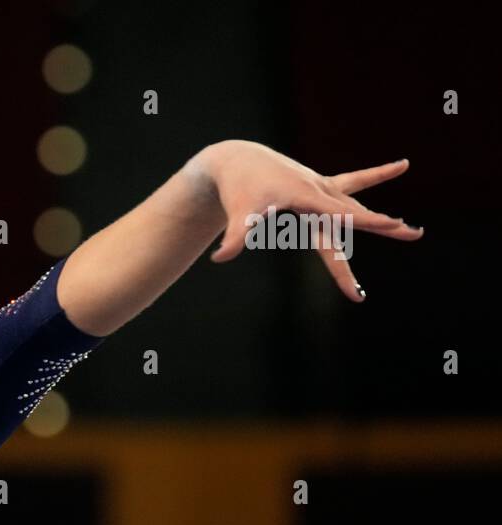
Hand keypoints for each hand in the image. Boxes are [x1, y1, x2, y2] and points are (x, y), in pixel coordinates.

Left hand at [190, 140, 422, 301]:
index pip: (341, 213)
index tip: (391, 221)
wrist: (238, 159)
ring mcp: (322, 187)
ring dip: (381, 217)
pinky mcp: (319, 185)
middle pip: (355, 215)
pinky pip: (352, 182)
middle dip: (383, 225)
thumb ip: (234, 237)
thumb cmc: (238, 189)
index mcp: (306, 197)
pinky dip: (375, 176)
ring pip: (357, 205)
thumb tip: (219, 258)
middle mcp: (319, 190)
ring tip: (409, 228)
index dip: (366, 220)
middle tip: (413, 234)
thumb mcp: (238, 213)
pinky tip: (402, 165)